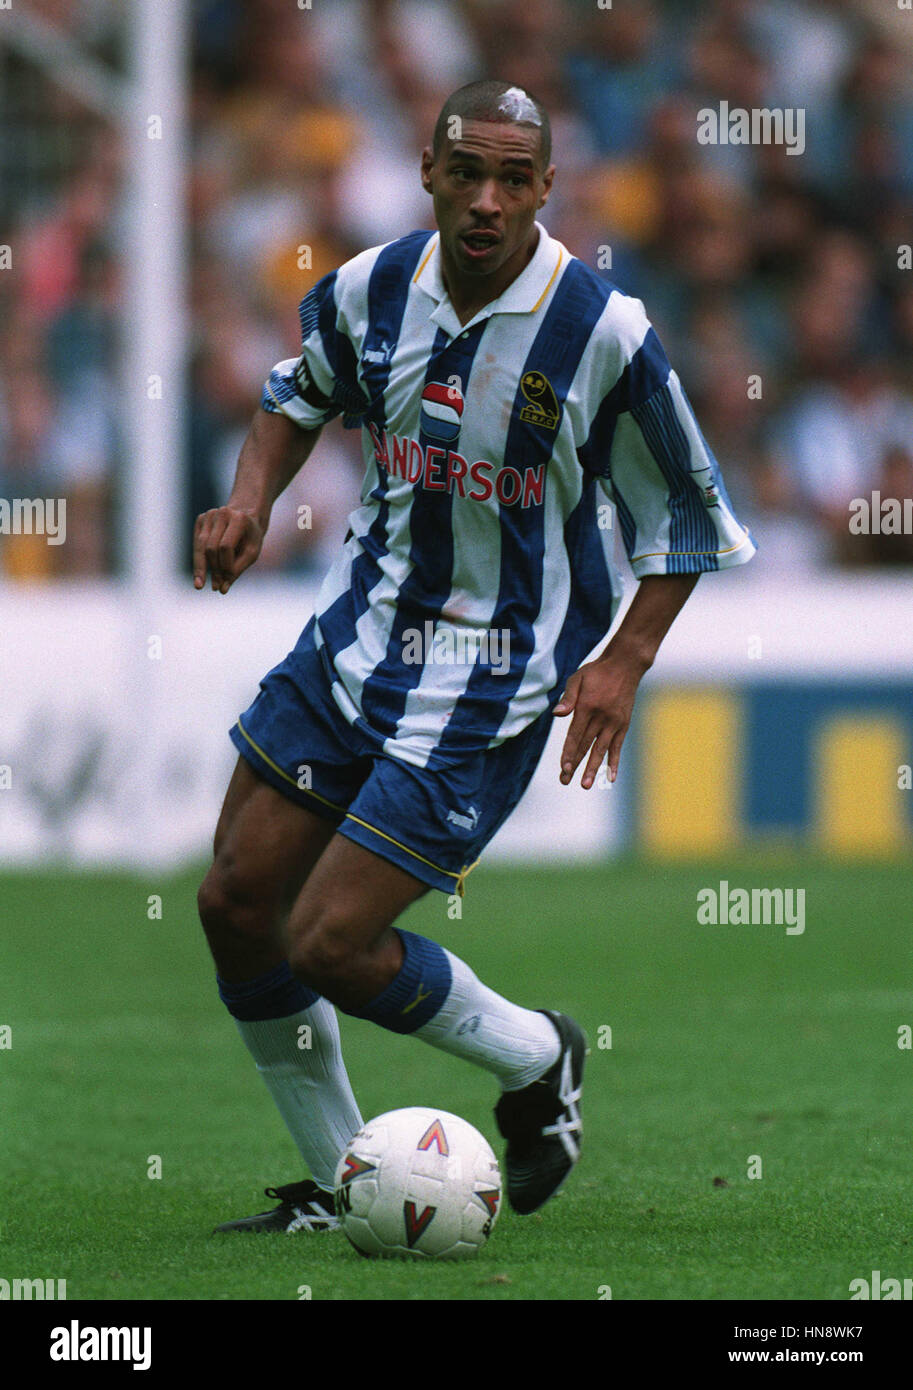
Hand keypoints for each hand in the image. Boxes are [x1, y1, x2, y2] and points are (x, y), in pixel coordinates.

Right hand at [193, 506, 264, 592]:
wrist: (246, 517)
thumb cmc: (251, 538)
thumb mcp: (252, 553)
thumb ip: (238, 570)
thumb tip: (222, 590)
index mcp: (239, 518)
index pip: (226, 546)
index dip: (226, 566)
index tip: (228, 581)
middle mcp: (222, 513)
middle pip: (211, 548)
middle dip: (213, 569)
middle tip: (216, 587)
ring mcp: (209, 515)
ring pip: (200, 547)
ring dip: (202, 568)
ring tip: (202, 585)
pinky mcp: (200, 519)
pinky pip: (196, 544)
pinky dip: (199, 559)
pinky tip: (200, 574)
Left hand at [553, 656, 643, 788]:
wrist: (625, 665)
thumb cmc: (597, 672)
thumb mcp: (577, 678)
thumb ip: (568, 697)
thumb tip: (557, 714)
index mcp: (587, 707)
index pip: (575, 735)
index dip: (569, 753)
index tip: (564, 768)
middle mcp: (601, 717)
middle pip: (586, 746)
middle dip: (575, 765)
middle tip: (566, 780)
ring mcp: (614, 722)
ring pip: (601, 750)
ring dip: (593, 768)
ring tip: (586, 784)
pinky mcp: (623, 724)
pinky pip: (618, 746)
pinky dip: (614, 762)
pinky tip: (611, 777)